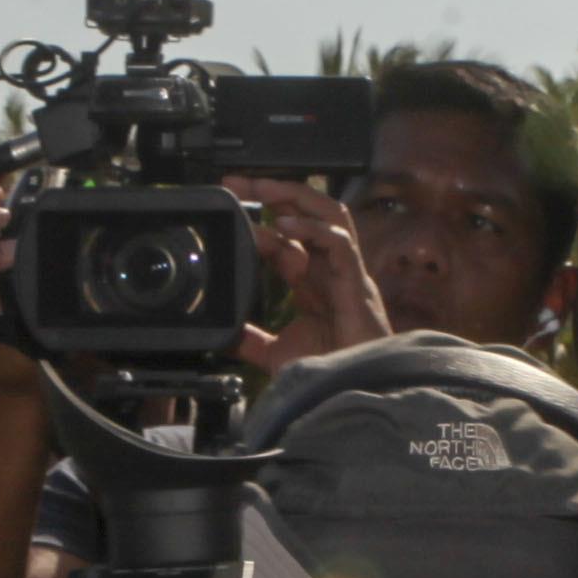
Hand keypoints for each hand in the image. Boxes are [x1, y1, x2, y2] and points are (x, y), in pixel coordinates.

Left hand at [231, 180, 392, 372]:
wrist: (352, 395)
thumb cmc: (326, 375)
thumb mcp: (274, 353)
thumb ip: (249, 339)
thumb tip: (220, 332)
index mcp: (314, 280)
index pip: (288, 235)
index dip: (259, 218)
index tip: (229, 206)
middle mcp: (330, 269)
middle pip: (310, 212)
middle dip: (275, 191)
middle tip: (238, 182)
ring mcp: (346, 273)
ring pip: (331, 215)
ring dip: (297, 196)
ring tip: (263, 188)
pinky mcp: (357, 283)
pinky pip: (340, 243)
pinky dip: (312, 228)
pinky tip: (285, 224)